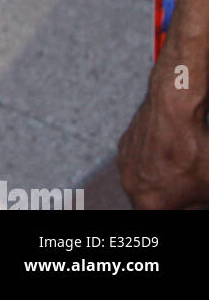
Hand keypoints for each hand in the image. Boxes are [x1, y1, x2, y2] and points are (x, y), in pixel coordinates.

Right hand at [117, 81, 208, 209]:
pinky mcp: (125, 144)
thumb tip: (197, 202)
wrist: (173, 109)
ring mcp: (125, 163)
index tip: (192, 203)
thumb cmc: (194, 150)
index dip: (183, 210)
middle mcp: (130, 185)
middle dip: (170, 200)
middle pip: (152, 203)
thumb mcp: (208, 187)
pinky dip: (153, 162)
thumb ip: (200, 204)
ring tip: (181, 169)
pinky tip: (171, 153)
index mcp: (149, 204)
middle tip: (189, 190)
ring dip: (160, 181)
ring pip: (144, 181)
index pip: (166, 217)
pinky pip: (139, 162)